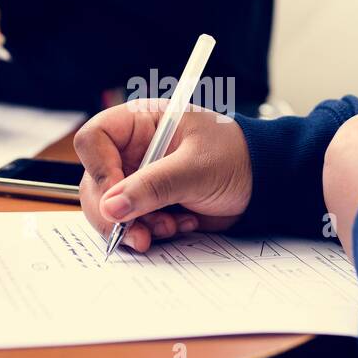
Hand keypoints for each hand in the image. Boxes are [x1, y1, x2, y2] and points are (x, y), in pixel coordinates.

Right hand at [74, 101, 252, 252]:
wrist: (263, 183)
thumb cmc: (237, 157)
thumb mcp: (196, 168)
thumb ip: (153, 186)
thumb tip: (111, 206)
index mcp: (140, 124)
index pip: (94, 140)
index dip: (99, 169)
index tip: (116, 198)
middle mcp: (133, 151)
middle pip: (95, 182)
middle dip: (115, 213)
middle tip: (138, 233)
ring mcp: (139, 180)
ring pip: (111, 210)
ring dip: (136, 227)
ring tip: (171, 227)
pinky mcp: (150, 205)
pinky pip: (133, 225)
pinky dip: (152, 232)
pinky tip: (180, 225)